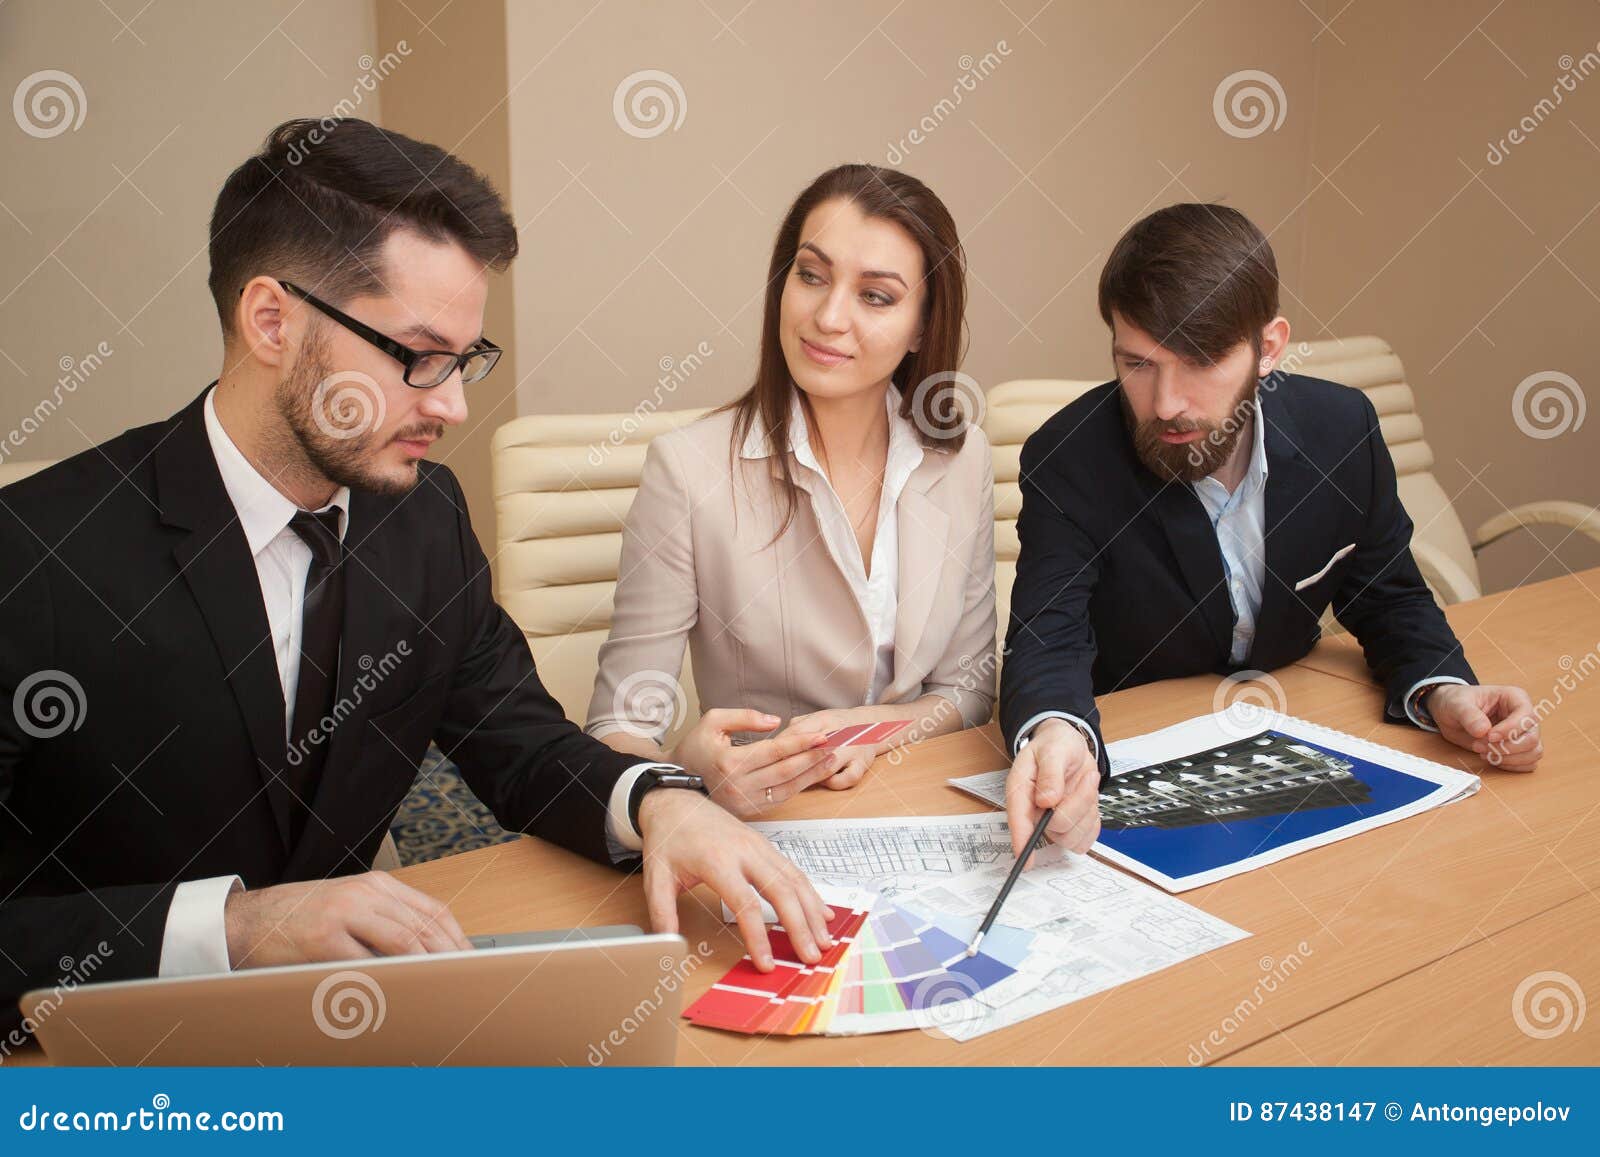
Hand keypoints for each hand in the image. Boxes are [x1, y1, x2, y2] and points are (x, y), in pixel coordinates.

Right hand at [223, 871, 471, 968]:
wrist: (244, 921)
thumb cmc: (298, 919)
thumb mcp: (349, 909)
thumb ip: (384, 923)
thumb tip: (428, 955)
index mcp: (376, 885)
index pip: (432, 910)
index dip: (457, 938)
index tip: (471, 960)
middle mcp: (365, 893)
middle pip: (424, 926)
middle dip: (449, 956)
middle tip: (465, 979)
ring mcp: (344, 913)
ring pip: (403, 941)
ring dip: (427, 967)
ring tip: (442, 988)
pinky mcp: (323, 938)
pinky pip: (365, 963)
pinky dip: (387, 980)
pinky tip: (399, 995)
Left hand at [637, 788, 834, 970]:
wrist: (676, 802)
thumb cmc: (669, 840)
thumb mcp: (655, 876)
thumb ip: (662, 912)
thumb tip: (668, 945)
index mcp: (717, 861)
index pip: (746, 904)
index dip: (759, 937)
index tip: (766, 964)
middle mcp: (745, 851)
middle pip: (781, 892)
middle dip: (800, 926)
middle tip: (812, 956)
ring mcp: (760, 846)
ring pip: (794, 880)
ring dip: (812, 912)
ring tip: (824, 941)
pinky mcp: (766, 846)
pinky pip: (794, 871)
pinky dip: (811, 893)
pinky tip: (822, 913)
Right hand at [669, 708, 840, 816]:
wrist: (673, 785)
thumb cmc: (693, 750)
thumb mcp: (712, 721)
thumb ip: (744, 717)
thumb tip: (774, 721)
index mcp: (730, 762)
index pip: (774, 751)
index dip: (801, 742)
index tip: (821, 734)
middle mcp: (738, 785)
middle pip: (786, 770)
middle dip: (814, 757)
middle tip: (836, 745)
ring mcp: (744, 802)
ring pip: (787, 787)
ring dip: (812, 773)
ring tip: (832, 759)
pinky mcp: (748, 811)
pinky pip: (780, 798)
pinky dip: (800, 786)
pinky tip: (813, 775)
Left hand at [782, 708, 891, 790]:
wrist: (871, 725)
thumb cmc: (836, 725)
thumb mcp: (815, 719)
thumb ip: (795, 729)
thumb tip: (772, 744)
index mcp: (824, 719)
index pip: (798, 733)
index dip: (781, 747)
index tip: (767, 757)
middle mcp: (840, 733)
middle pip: (812, 751)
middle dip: (793, 764)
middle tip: (777, 773)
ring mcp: (852, 750)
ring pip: (828, 767)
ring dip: (811, 776)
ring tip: (798, 780)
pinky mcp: (862, 764)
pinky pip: (847, 779)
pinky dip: (834, 783)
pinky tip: (824, 781)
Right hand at [1005, 718, 1101, 861]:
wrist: (1071, 746)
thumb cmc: (1056, 744)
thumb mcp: (1054, 749)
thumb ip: (1050, 773)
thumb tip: (1047, 800)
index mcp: (1021, 790)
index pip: (1019, 819)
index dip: (1021, 839)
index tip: (1025, 858)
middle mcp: (1035, 810)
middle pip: (1056, 827)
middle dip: (1078, 803)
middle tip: (1087, 777)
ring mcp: (1053, 821)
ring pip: (1072, 835)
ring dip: (1087, 809)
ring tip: (1087, 782)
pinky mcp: (1071, 826)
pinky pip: (1086, 837)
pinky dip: (1093, 819)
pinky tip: (1089, 798)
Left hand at [1425, 683, 1541, 770]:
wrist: (1451, 713)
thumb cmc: (1458, 702)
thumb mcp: (1457, 704)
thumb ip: (1469, 715)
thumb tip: (1483, 731)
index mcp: (1515, 698)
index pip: (1526, 717)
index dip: (1510, 730)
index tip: (1489, 737)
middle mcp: (1524, 716)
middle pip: (1532, 739)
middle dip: (1505, 748)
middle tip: (1479, 746)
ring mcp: (1524, 734)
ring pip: (1533, 753)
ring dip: (1508, 759)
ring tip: (1483, 753)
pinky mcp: (1520, 749)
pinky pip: (1528, 763)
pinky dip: (1511, 766)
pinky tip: (1492, 759)